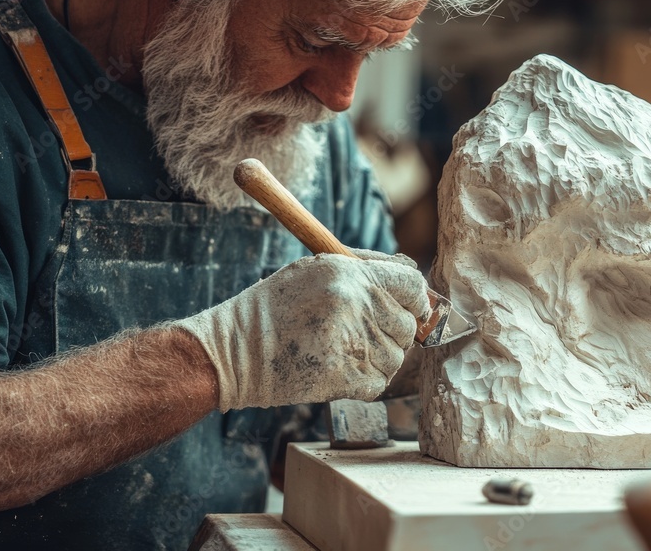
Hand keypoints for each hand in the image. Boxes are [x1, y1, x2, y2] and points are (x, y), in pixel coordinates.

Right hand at [174, 250, 429, 410]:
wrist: (235, 353)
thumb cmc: (274, 308)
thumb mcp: (315, 270)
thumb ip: (365, 267)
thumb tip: (411, 274)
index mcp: (349, 275)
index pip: (412, 285)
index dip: (416, 299)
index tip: (409, 308)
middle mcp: (355, 306)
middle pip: (409, 325)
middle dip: (394, 332)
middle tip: (363, 333)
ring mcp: (352, 344)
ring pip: (397, 358)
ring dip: (379, 358)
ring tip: (345, 350)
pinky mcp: (346, 378)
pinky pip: (380, 382)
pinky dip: (366, 381)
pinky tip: (340, 368)